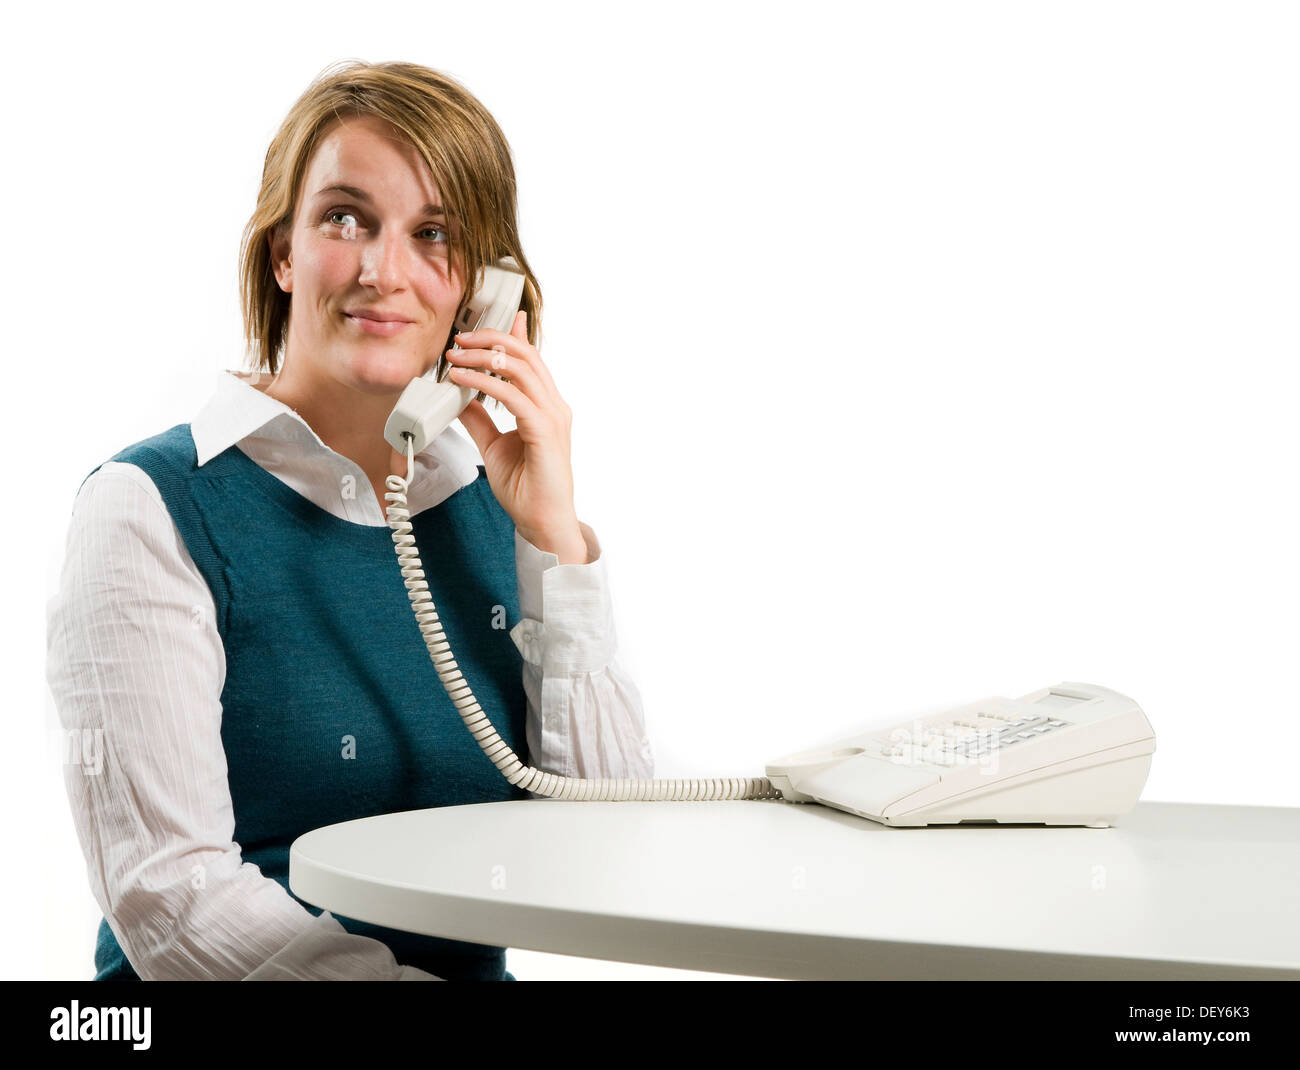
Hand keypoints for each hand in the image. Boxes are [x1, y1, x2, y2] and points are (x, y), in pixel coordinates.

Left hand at [445, 310, 586, 563]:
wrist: (543, 522)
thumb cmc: (526, 490)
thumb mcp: (494, 445)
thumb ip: (481, 419)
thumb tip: (460, 397)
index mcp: (546, 407)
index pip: (531, 359)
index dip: (512, 334)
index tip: (482, 324)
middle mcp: (554, 406)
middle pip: (525, 354)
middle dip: (490, 339)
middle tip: (459, 339)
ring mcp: (552, 416)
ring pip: (520, 367)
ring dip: (483, 356)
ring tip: (455, 356)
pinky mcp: (544, 430)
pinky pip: (511, 395)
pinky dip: (482, 382)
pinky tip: (460, 380)